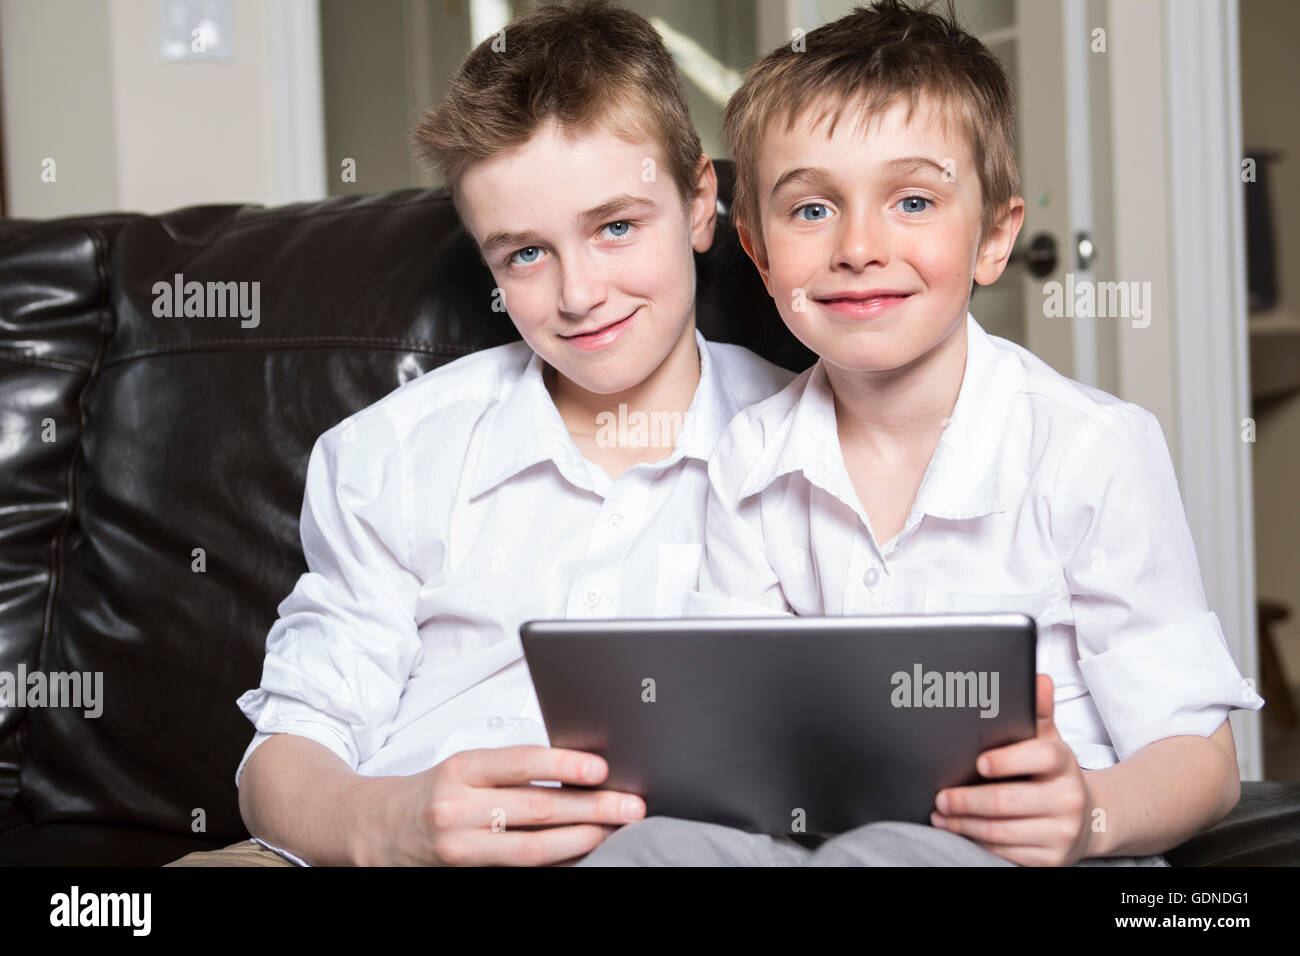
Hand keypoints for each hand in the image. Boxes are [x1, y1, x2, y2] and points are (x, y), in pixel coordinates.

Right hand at [357, 745, 645, 865]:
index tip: (602, 768)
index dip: (565, 764)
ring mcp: (459, 847)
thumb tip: (577, 770)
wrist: (373, 829)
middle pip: (537, 808)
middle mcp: (457, 808)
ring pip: (532, 848)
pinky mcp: (463, 875)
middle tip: (631, 806)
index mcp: (461, 769)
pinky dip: (556, 863)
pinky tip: (581, 854)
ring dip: (581, 839)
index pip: (521, 762)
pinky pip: (519, 870)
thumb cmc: (431, 791)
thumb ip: (512, 769)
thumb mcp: (465, 767)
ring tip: (613, 831)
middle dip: (591, 807)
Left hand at [929, 673, 1094, 865]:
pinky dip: (976, 843)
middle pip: (1009, 801)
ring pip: (1001, 832)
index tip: (979, 763)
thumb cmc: (1053, 774)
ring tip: (941, 814)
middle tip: (941, 797)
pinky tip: (959, 832)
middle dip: (967, 800)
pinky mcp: (1050, 861)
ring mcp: (1061, 833)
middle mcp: (1068, 800)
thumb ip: (1038, 712)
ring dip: (964, 824)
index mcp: (1065, 764)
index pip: (1042, 757)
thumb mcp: (1048, 741)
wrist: (1088, 819)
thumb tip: (1039, 679)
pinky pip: (1005, 854)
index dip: (1008, 760)